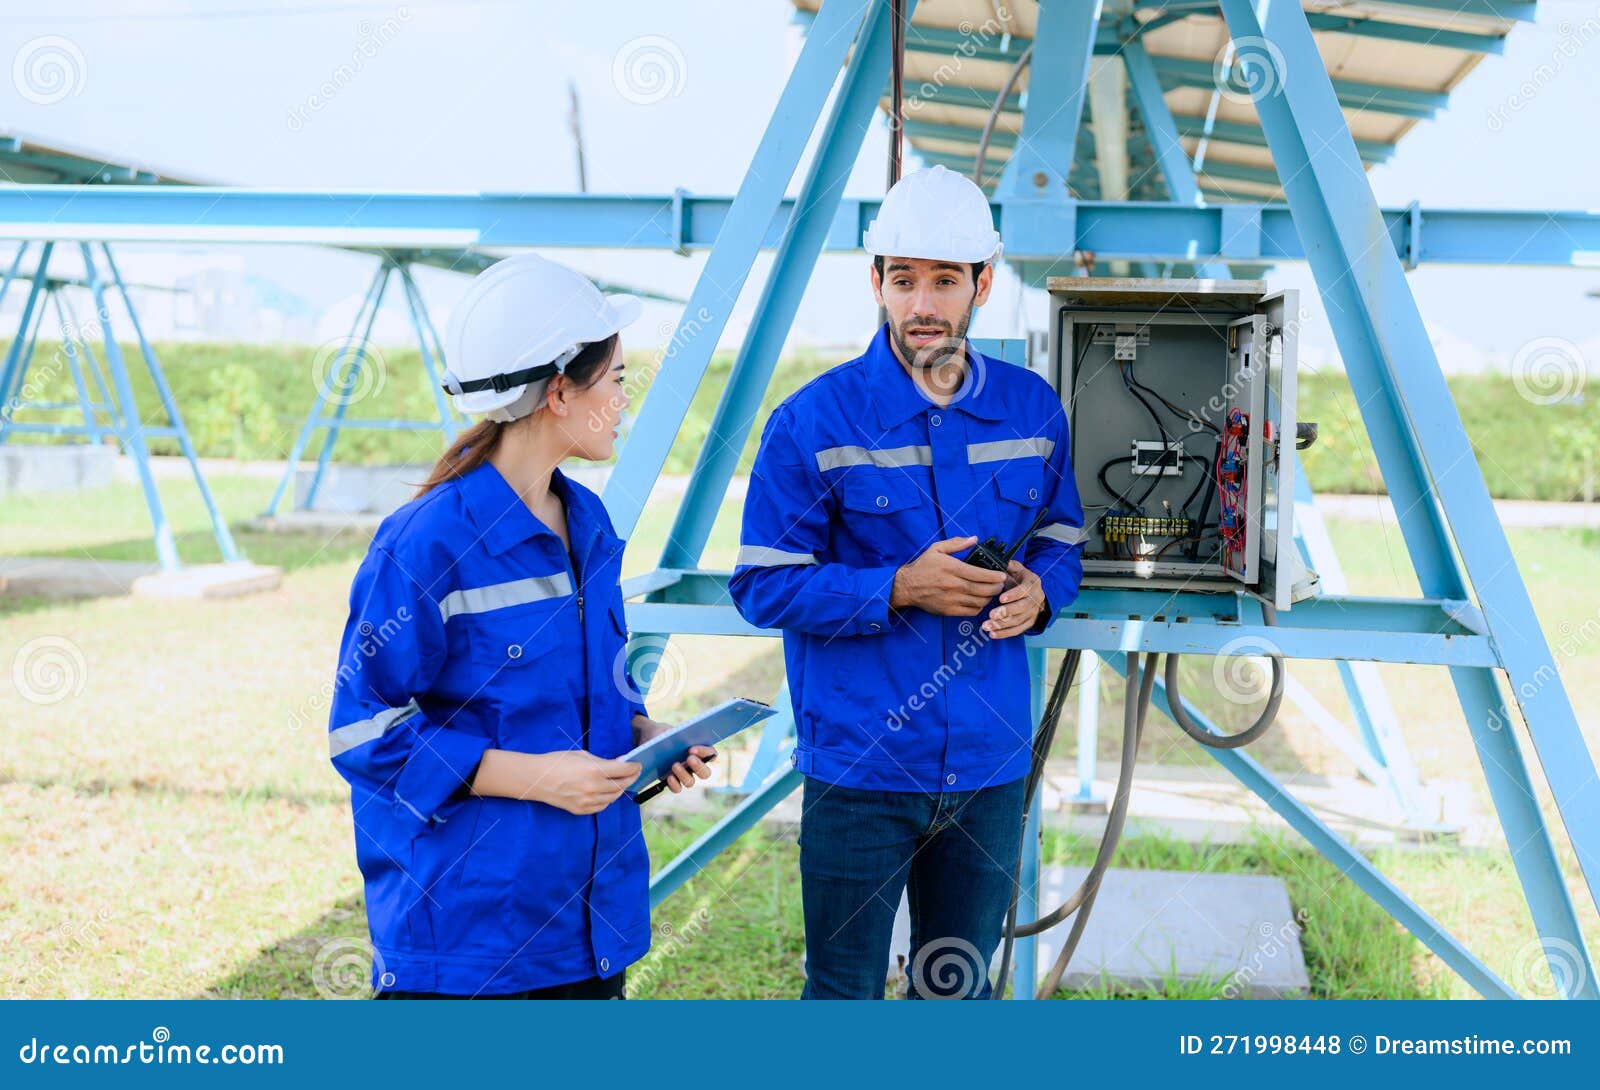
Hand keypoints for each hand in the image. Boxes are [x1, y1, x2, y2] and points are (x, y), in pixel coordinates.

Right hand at [523, 750, 640, 814]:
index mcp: (594, 770)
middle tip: (634, 773)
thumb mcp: (582, 755)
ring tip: (622, 782)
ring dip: (620, 789)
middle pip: (621, 785)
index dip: (634, 767)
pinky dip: (608, 799)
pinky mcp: (581, 810)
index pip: (623, 770)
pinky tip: (608, 792)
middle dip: (630, 778)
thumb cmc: (557, 762)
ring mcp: (587, 801)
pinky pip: (602, 806)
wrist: (536, 779)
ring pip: (613, 798)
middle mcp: (593, 788)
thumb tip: (619, 764)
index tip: (638, 764)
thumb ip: (602, 761)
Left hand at [633, 714, 715, 793]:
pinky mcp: (672, 781)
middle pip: (705, 773)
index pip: (711, 754)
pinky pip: (677, 788)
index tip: (692, 748)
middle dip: (699, 767)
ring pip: (690, 782)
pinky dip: (674, 785)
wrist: (647, 740)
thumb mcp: (666, 730)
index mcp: (698, 749)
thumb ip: (671, 733)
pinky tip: (668, 777)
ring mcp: (683, 774)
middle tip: (689, 758)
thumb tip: (671, 737)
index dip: (705, 752)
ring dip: (684, 775)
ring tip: (674, 765)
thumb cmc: (661, 733)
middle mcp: (694, 764)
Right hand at [889, 536, 1006, 615]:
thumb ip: (956, 543)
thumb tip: (974, 539)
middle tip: (1001, 584)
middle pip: (983, 589)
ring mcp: (951, 599)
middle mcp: (953, 585)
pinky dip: (979, 608)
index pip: (980, 574)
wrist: (907, 586)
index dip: (994, 576)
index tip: (1002, 575)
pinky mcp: (948, 610)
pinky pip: (970, 611)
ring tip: (992, 592)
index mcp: (952, 568)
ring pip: (979, 602)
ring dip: (989, 598)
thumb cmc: (923, 566)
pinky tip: (980, 601)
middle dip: (996, 588)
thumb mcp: (937, 549)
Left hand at [982, 560, 1044, 639]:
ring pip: (1018, 621)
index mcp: (1032, 584)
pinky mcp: (1029, 623)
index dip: (1013, 595)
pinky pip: (1017, 630)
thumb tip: (1003, 562)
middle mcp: (1035, 599)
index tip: (1001, 598)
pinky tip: (993, 634)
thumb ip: (1011, 566)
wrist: (1035, 593)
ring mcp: (1033, 613)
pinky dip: (1005, 633)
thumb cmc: (1021, 580)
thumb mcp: (1018, 570)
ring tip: (987, 626)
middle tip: (991, 615)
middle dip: (1006, 612)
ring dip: (1002, 625)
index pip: (1024, 590)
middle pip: (1022, 608)